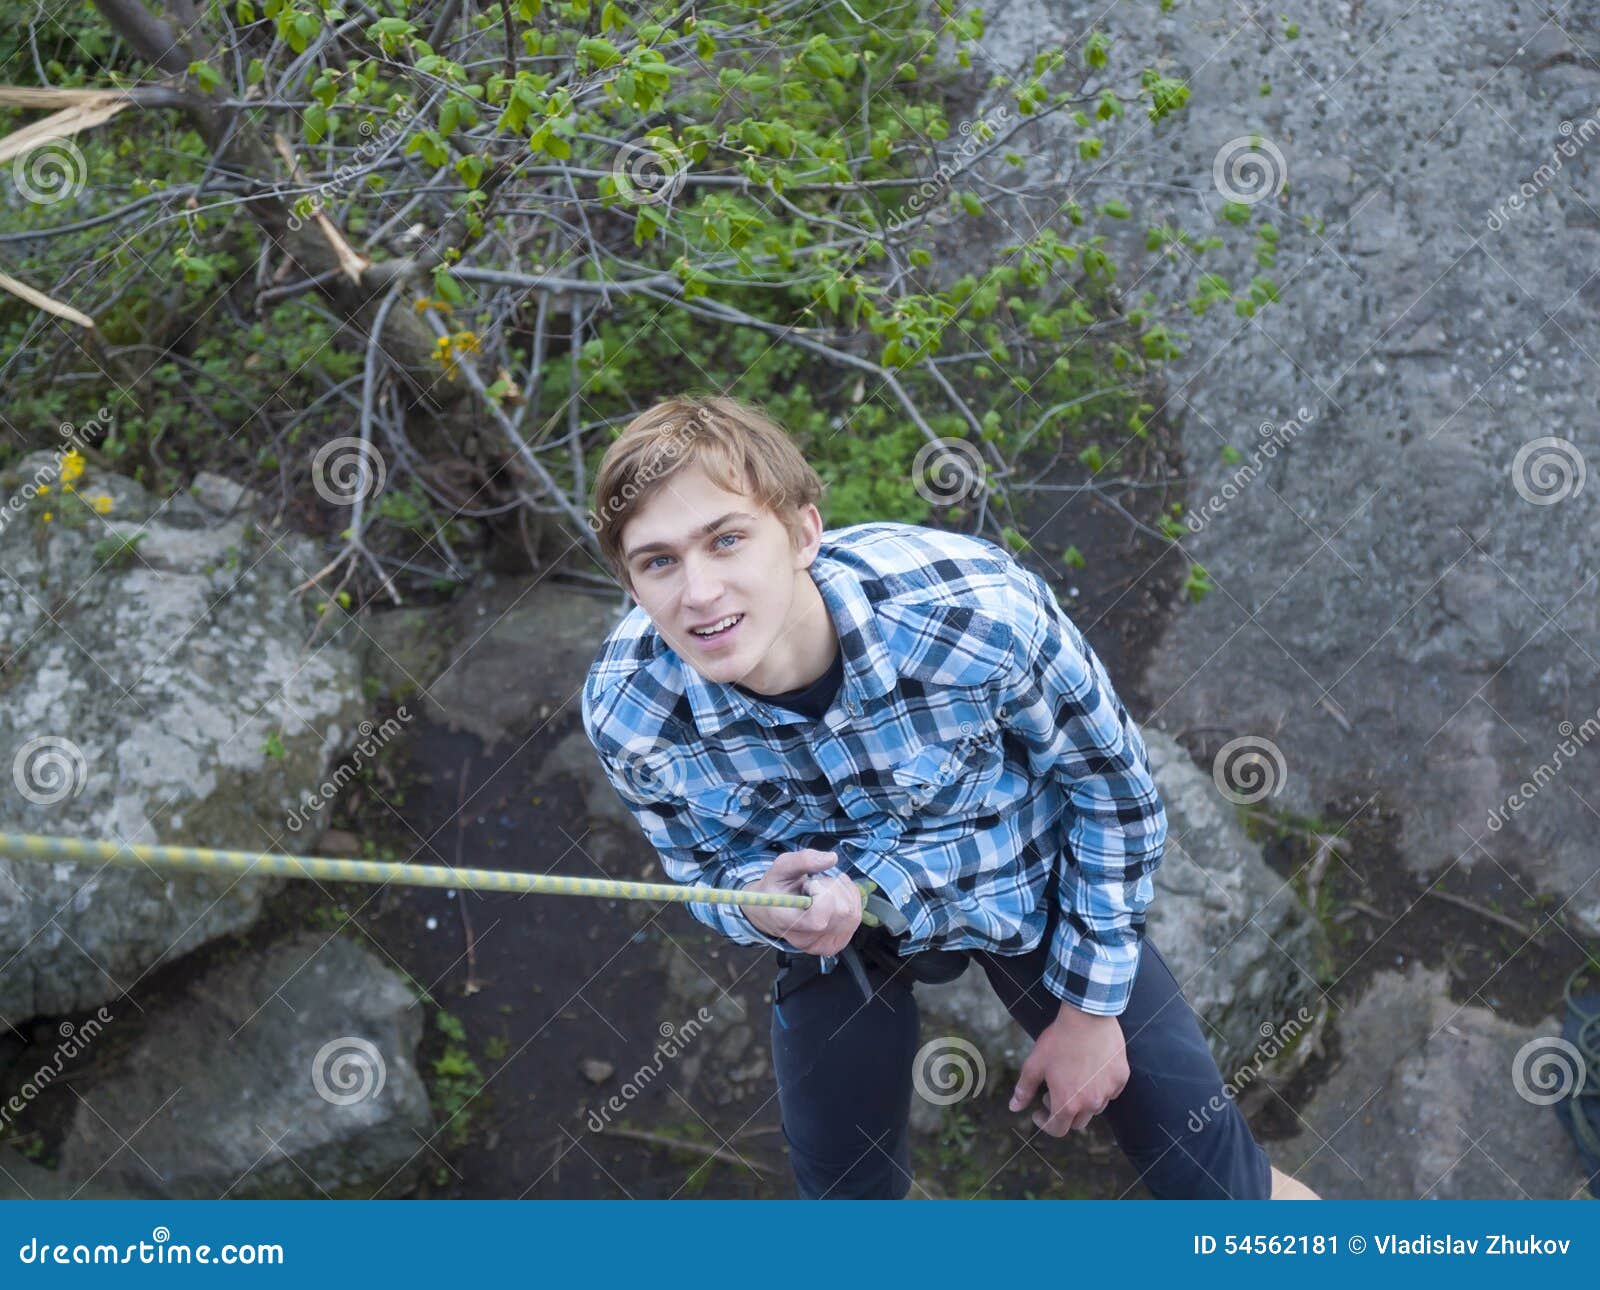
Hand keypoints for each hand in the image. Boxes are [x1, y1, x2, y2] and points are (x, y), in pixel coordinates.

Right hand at [744, 849, 861, 955]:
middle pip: (842, 912)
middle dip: (833, 889)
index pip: (819, 919)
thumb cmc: (776, 888)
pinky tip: (834, 897)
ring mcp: (821, 946)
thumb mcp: (780, 868)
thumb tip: (832, 858)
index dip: (823, 894)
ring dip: (842, 893)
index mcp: (786, 922)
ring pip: (853, 914)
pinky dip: (850, 900)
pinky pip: (856, 918)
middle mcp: (805, 940)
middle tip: (815, 886)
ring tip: (822, 891)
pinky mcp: (834, 945)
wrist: (771, 912)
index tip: (812, 884)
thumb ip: (803, 860)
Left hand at [1009, 1004, 1128, 1135]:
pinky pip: (1110, 1093)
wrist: (1087, 1016)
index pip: (1058, 1129)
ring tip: (1071, 1080)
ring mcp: (1108, 1092)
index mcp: (1067, 1104)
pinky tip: (1090, 1072)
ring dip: (1082, 1102)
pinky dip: (1099, 1089)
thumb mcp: (1034, 1064)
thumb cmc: (1058, 1040)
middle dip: (1062, 1112)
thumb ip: (1024, 1089)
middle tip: (1052, 1092)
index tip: (1038, 1112)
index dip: (1045, 1123)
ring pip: (1095, 1108)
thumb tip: (1013, 1108)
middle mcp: (1091, 1104)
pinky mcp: (1121, 1079)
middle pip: (1077, 1123)